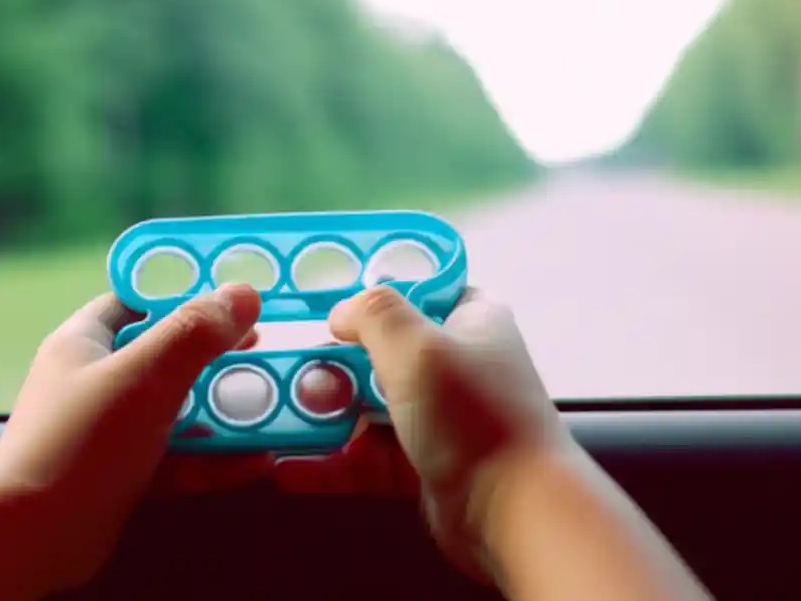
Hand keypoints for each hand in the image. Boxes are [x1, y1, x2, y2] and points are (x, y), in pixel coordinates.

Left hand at [0, 283, 270, 590]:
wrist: (33, 538)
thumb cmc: (81, 442)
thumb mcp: (143, 375)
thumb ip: (194, 333)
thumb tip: (243, 291)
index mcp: (84, 342)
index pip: (134, 299)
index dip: (180, 291)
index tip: (228, 292)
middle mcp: (93, 381)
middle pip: (162, 354)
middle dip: (213, 354)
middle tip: (259, 348)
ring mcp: (107, 431)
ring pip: (174, 410)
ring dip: (221, 410)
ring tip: (269, 402)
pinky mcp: (121, 476)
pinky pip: (176, 458)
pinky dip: (213, 459)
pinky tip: (256, 460)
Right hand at [275, 285, 571, 580]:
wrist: (515, 514)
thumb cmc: (472, 416)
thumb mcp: (416, 344)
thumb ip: (372, 313)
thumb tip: (341, 312)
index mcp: (470, 320)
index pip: (420, 286)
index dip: (374, 291)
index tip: (325, 302)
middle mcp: (457, 364)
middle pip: (381, 349)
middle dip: (335, 362)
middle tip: (300, 373)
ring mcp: (440, 418)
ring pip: (369, 404)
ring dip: (326, 411)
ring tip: (286, 417)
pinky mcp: (424, 465)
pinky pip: (369, 455)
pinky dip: (332, 461)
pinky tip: (292, 465)